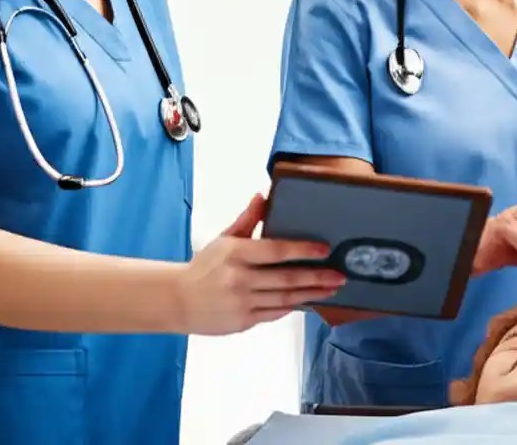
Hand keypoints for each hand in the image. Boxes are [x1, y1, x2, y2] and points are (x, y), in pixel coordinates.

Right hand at [180, 193, 345, 334]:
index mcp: (235, 254)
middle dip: (316, 277)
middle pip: (286, 279)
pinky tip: (308, 301)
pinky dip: (293, 306)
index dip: (302, 250)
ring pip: (285, 299)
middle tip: (339, 275)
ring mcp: (242, 303)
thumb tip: (263, 195)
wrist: (178, 300)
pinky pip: (275, 313)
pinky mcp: (243, 322)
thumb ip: (246, 220)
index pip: (275, 251)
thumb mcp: (223, 239)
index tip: (324, 250)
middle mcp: (239, 279)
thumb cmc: (205, 266)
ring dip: (311, 294)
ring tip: (331, 289)